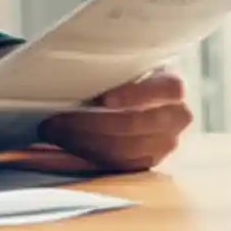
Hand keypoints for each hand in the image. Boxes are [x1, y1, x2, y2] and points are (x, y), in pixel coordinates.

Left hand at [37, 70, 192, 171]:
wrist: (131, 96)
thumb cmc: (120, 76)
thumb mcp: (120, 65)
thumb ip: (108, 70)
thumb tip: (74, 72)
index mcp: (170, 86)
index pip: (167, 89)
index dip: (136, 94)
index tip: (104, 99)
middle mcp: (175, 117)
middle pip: (138, 124)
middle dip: (92, 124)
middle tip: (57, 120)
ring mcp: (165, 143)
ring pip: (127, 149)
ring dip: (84, 142)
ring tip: (54, 133)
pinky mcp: (148, 160)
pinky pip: (120, 164)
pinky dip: (90, 155)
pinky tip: (67, 144)